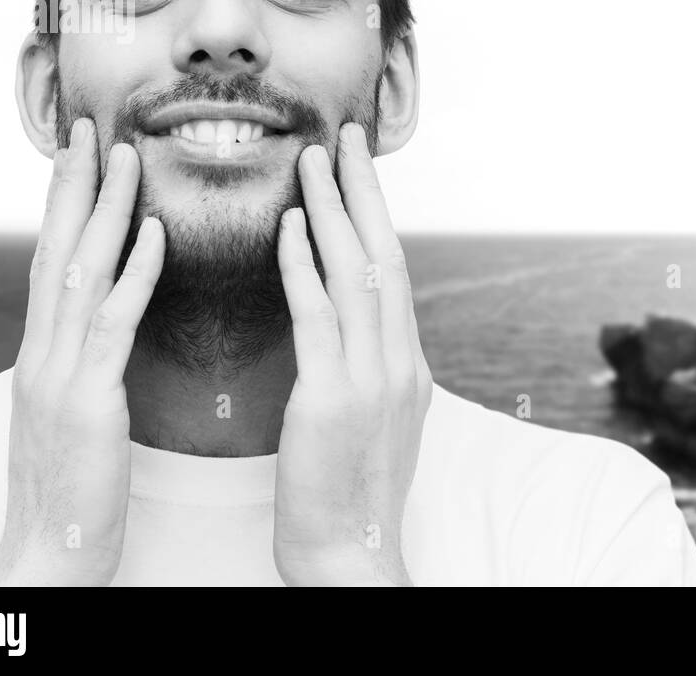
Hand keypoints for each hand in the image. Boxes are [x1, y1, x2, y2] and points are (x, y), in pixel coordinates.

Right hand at [0, 120, 163, 585]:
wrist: (48, 555)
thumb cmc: (73, 487)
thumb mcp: (75, 412)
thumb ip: (87, 364)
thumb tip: (106, 326)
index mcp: (45, 355)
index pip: (54, 263)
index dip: (68, 207)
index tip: (83, 157)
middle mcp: (43, 353)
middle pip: (57, 251)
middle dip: (75, 187)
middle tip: (92, 130)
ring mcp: (59, 374)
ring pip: (80, 273)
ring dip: (105, 211)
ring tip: (124, 156)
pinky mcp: (86, 403)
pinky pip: (112, 325)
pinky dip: (134, 274)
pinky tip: (156, 235)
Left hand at [273, 122, 432, 585]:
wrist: (351, 557)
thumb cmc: (349, 496)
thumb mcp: (376, 423)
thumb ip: (369, 370)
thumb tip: (357, 331)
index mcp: (409, 366)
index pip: (394, 273)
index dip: (375, 217)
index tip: (358, 172)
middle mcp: (400, 362)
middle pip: (386, 254)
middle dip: (364, 192)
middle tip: (346, 138)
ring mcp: (373, 378)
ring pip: (357, 273)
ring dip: (333, 210)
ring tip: (313, 160)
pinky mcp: (332, 398)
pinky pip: (318, 315)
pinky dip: (304, 266)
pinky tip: (287, 228)